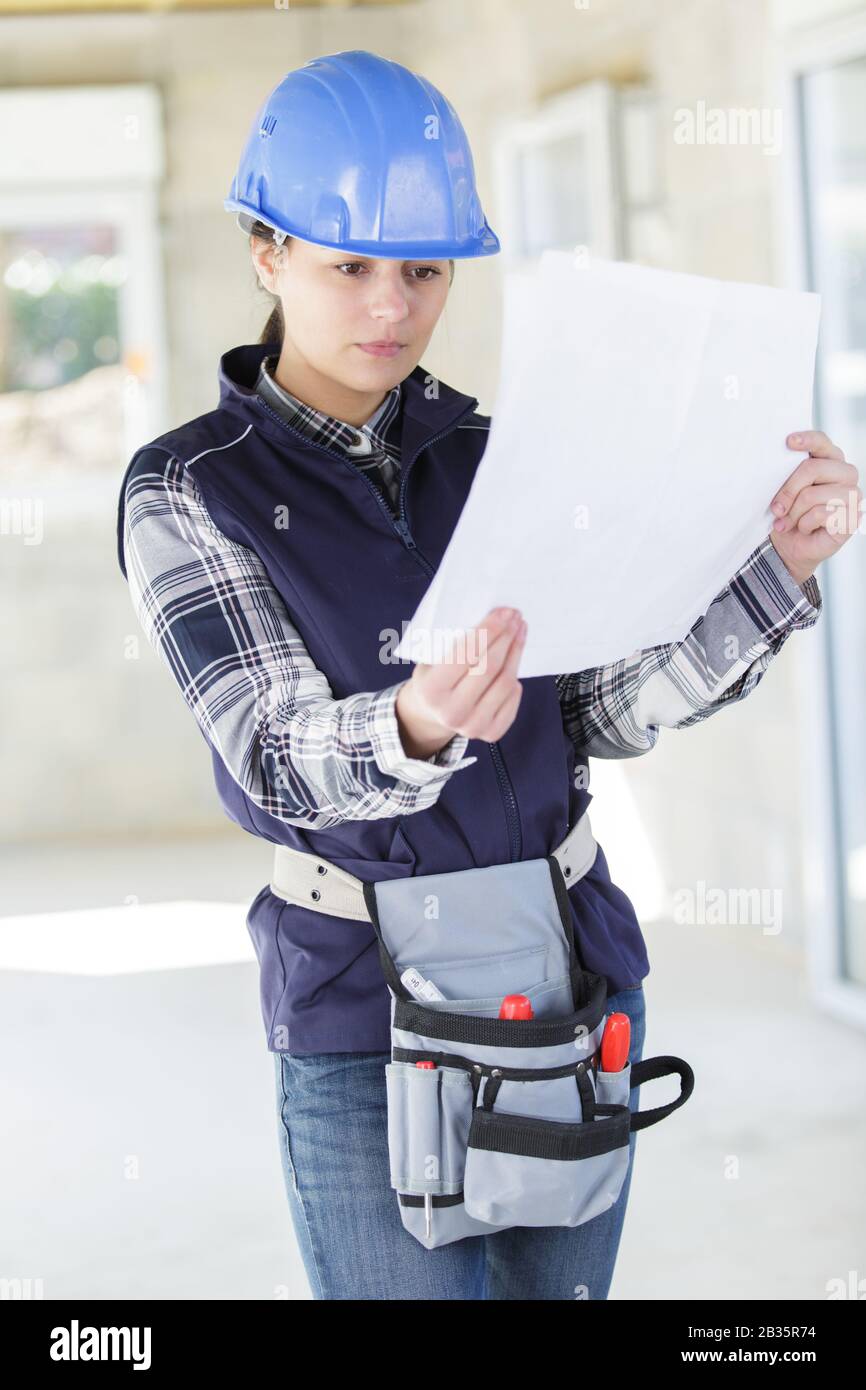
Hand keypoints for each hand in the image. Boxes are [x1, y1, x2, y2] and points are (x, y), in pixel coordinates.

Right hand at [395, 607, 527, 756]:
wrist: (432, 714)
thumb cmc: (434, 677)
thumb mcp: (430, 660)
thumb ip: (451, 643)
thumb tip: (488, 618)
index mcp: (432, 691)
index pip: (466, 654)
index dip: (489, 630)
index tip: (504, 612)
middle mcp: (451, 712)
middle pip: (489, 667)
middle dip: (506, 638)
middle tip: (516, 618)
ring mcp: (473, 726)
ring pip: (505, 682)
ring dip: (515, 653)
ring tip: (519, 634)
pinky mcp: (491, 733)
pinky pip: (512, 699)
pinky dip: (515, 679)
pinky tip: (512, 663)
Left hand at [769, 430, 860, 585]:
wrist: (789, 547)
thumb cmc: (788, 515)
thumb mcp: (783, 491)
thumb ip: (787, 474)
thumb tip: (775, 463)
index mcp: (829, 461)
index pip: (821, 442)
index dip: (806, 440)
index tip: (788, 442)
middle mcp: (845, 474)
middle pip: (812, 468)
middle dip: (788, 490)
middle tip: (776, 508)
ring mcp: (852, 495)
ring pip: (813, 494)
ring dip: (794, 513)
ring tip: (787, 522)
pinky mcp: (852, 517)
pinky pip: (821, 514)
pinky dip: (805, 524)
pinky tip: (805, 529)